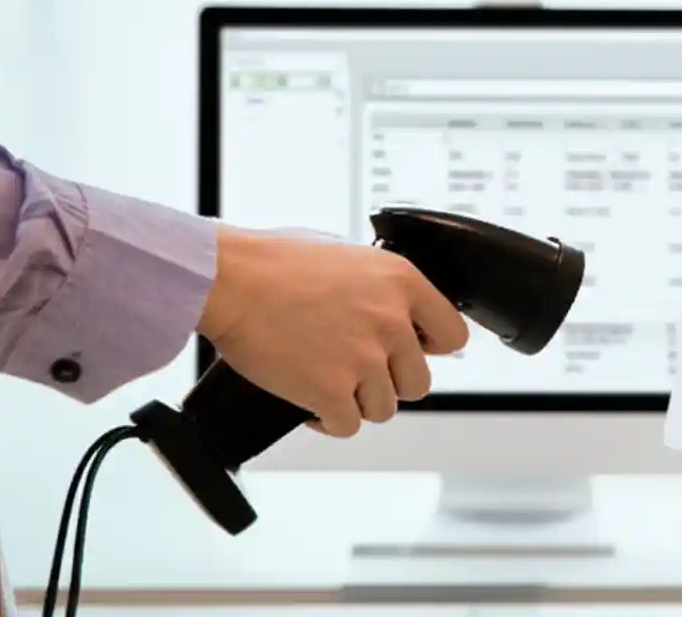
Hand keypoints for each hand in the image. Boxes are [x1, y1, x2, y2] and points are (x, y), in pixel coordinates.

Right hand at [195, 224, 468, 436]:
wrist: (228, 280)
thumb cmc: (273, 262)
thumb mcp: (347, 256)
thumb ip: (379, 288)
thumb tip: (394, 311)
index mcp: (401, 282)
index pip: (453, 334)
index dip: (429, 349)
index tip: (409, 352)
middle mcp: (391, 321)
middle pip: (418, 382)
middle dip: (387, 381)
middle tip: (354, 371)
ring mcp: (364, 359)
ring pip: (383, 409)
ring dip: (355, 402)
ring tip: (325, 382)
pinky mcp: (332, 391)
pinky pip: (347, 426)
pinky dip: (327, 421)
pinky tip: (309, 403)